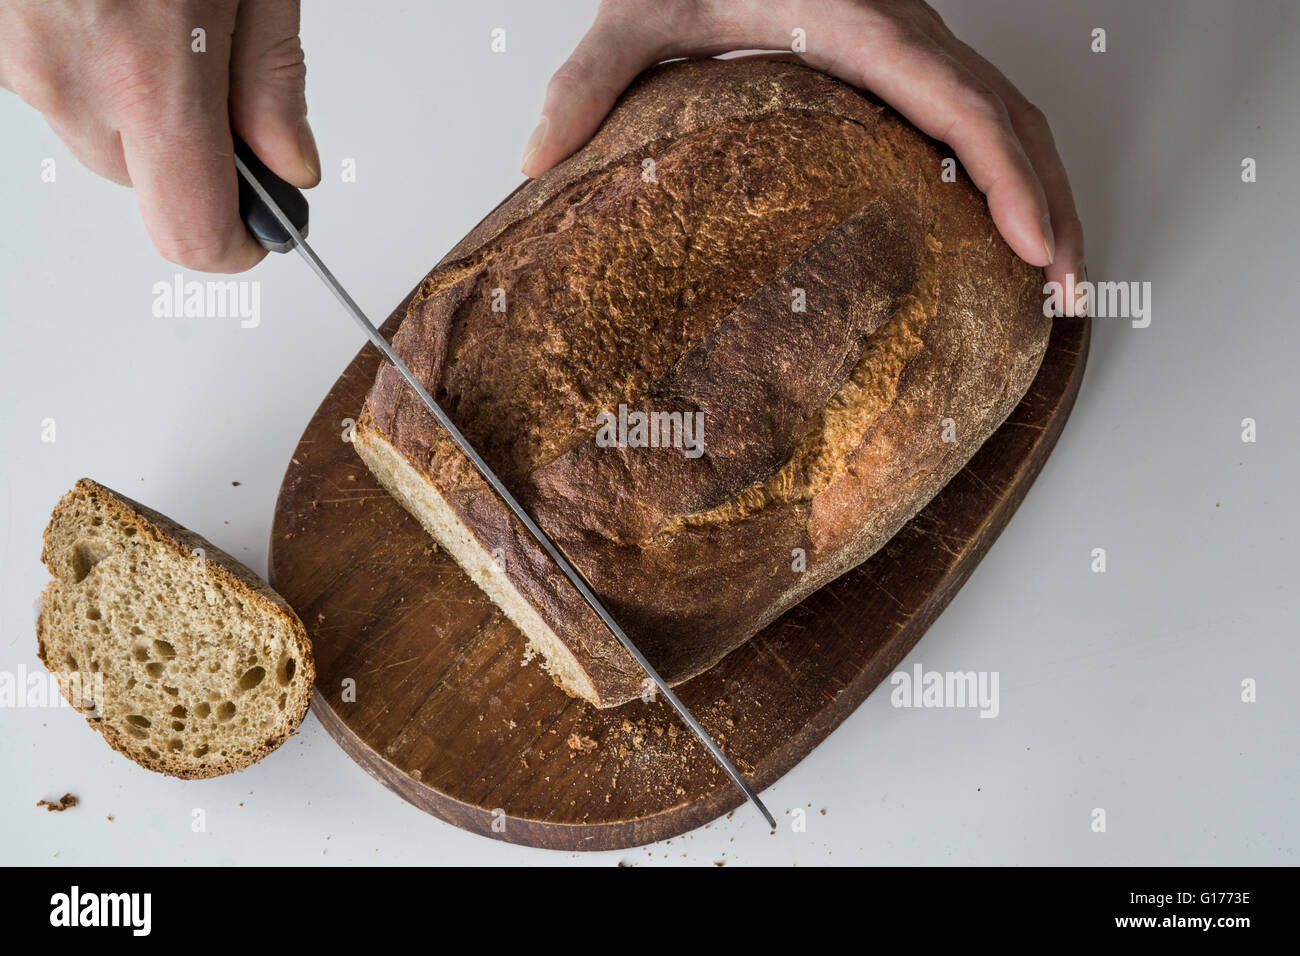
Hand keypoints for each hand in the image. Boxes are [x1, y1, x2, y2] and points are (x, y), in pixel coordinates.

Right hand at [0, 0, 318, 272]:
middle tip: (218, 75)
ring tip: (158, 16)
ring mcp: (16, 62)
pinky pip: (59, 87)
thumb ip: (272, 78)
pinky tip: (113, 5)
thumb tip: (290, 164)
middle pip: (147, 185)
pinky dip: (92, 63)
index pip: (194, 231)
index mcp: (148, 74)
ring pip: (98, 136)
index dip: (237, 243)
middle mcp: (69, 82)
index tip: (263, 227)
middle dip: (192, 150)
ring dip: (138, 104)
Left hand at [521, 0, 1083, 296]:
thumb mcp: (637, 8)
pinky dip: (1014, 167)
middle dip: (1051, 205)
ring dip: (1046, 191)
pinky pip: (982, 110)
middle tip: (1065, 294)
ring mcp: (915, 42)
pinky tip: (1010, 221)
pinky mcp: (906, 55)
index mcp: (857, 27)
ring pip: (1009, 114)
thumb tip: (537, 161)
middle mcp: (905, 33)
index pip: (957, 107)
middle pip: (1008, 120)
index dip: (1009, 179)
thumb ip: (590, 82)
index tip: (1034, 247)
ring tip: (1058, 276)